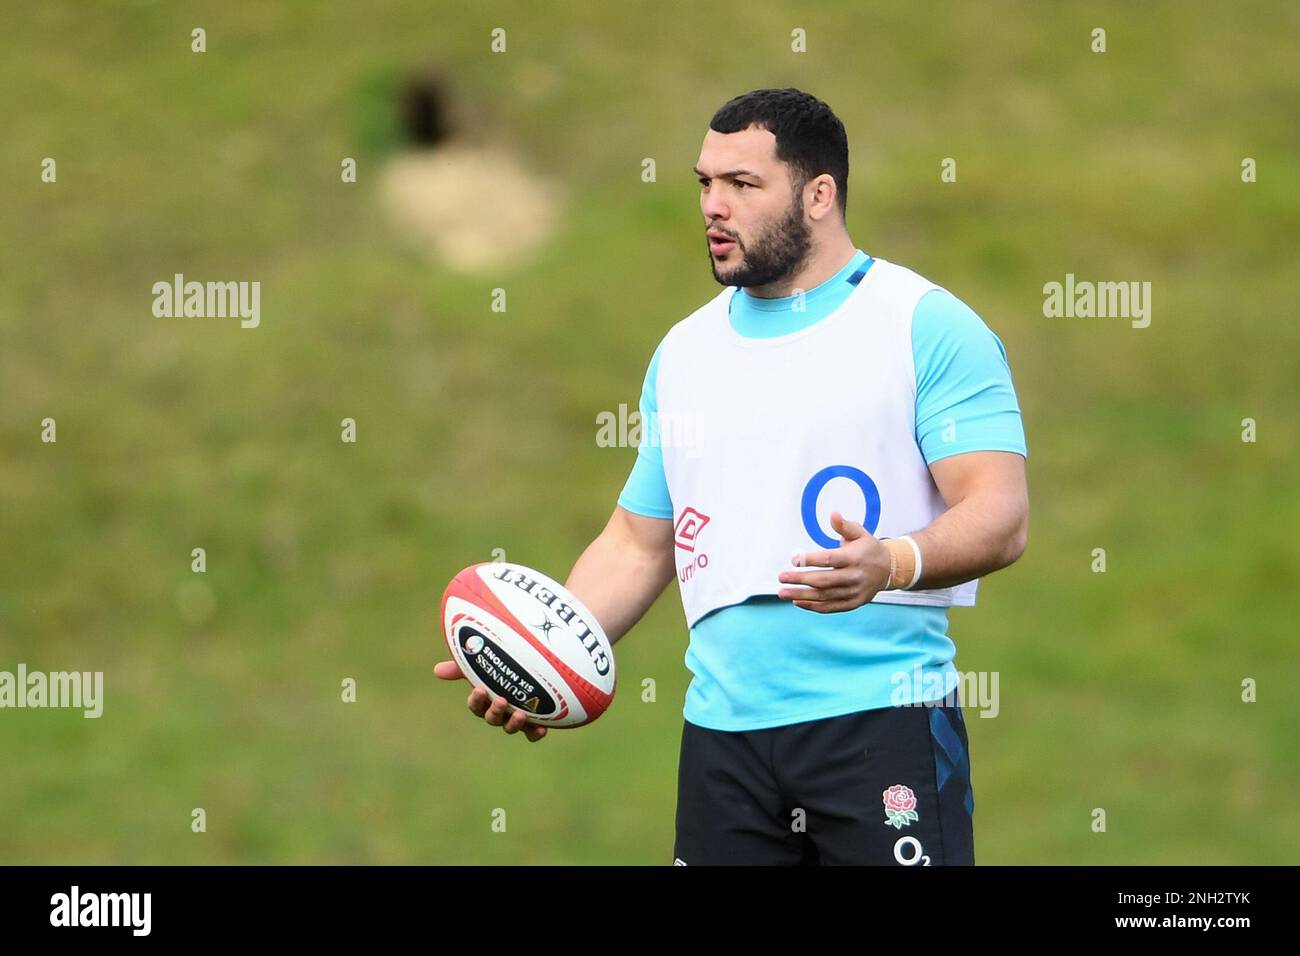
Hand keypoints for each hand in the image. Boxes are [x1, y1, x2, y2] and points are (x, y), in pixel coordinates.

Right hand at [433, 660, 548, 741]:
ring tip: (521, 714)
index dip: (476, 700)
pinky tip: (542, 729)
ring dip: (514, 723)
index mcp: (485, 699)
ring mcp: (516, 718)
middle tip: (501, 700)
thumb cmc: (504, 666)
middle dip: (495, 711)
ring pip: (510, 727)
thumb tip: (436, 670)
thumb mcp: (485, 664)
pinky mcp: (536, 722)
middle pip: (492, 718)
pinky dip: (535, 734)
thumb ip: (463, 666)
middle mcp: (499, 712)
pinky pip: (533, 734)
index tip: (480, 689)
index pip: (476, 705)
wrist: (537, 668)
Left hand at [776, 511, 892, 612]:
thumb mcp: (859, 533)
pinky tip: (797, 602)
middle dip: (800, 579)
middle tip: (781, 577)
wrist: (889, 569)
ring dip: (802, 595)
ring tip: (783, 592)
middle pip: (824, 580)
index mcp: (854, 558)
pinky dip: (814, 606)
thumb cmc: (868, 548)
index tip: (793, 560)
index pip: (829, 559)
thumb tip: (833, 514)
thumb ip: (844, 525)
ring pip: (825, 596)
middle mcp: (855, 576)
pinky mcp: (853, 603)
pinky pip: (831, 607)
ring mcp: (854, 592)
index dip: (811, 560)